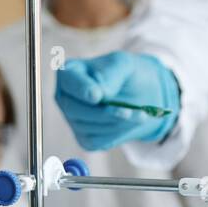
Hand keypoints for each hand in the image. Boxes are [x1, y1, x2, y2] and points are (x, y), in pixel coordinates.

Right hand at [54, 51, 179, 149]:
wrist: (141, 96)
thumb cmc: (127, 75)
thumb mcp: (124, 64)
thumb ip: (111, 73)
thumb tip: (102, 93)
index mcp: (68, 73)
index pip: (69, 83)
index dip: (82, 90)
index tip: (97, 96)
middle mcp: (65, 97)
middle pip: (75, 109)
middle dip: (105, 112)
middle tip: (129, 112)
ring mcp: (73, 119)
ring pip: (90, 127)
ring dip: (118, 123)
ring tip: (140, 114)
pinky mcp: (85, 139)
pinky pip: (98, 141)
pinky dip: (118, 134)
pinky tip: (130, 123)